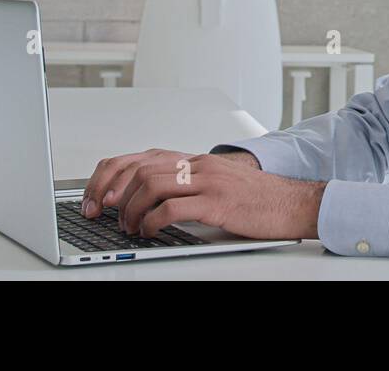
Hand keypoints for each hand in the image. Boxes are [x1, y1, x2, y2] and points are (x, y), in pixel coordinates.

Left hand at [82, 148, 325, 239]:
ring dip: (130, 209)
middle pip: (140, 169)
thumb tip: (147, 198)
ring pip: (151, 185)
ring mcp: (208, 182)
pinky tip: (149, 231)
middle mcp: (199, 165)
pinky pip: (172, 208)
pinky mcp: (217, 203)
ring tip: (129, 227)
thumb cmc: (256, 198)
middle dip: (112, 194)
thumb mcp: (217, 182)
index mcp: (196, 159)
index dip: (111, 176)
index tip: (96, 197)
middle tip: (104, 215)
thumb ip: (188, 183)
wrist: (292, 203)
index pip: (141, 157)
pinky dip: (151, 221)